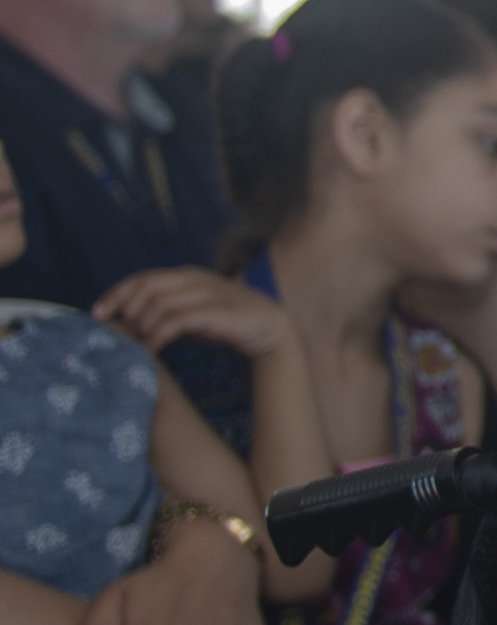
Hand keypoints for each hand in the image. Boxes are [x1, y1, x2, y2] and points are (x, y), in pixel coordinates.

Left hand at [91, 264, 295, 361]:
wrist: (271, 329)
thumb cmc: (225, 323)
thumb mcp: (190, 314)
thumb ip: (163, 313)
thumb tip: (122, 323)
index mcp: (187, 275)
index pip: (142, 279)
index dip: (116, 294)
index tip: (96, 314)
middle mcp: (195, 280)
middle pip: (146, 290)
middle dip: (127, 313)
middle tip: (121, 335)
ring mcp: (208, 294)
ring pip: (159, 305)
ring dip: (142, 327)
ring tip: (136, 346)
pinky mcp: (218, 313)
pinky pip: (178, 321)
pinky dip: (159, 335)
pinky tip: (152, 349)